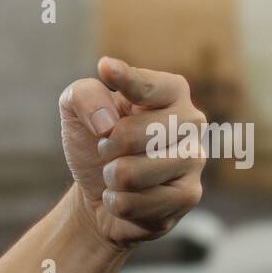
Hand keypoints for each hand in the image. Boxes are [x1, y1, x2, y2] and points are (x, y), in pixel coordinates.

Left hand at [59, 57, 206, 249]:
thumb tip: (107, 122)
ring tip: (120, 174)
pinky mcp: (189, 196)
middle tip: (111, 150)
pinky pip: (132, 204)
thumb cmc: (96, 141)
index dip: (123, 81)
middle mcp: (192, 120)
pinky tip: (130, 197)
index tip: (105, 68)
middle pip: (128, 135)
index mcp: (171, 90)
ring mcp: (195, 159)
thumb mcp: (76, 109)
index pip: (144, 86)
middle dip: (106, 148)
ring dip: (111, 178)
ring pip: (129, 174)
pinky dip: (117, 203)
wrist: (101, 191)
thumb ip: (85, 96)